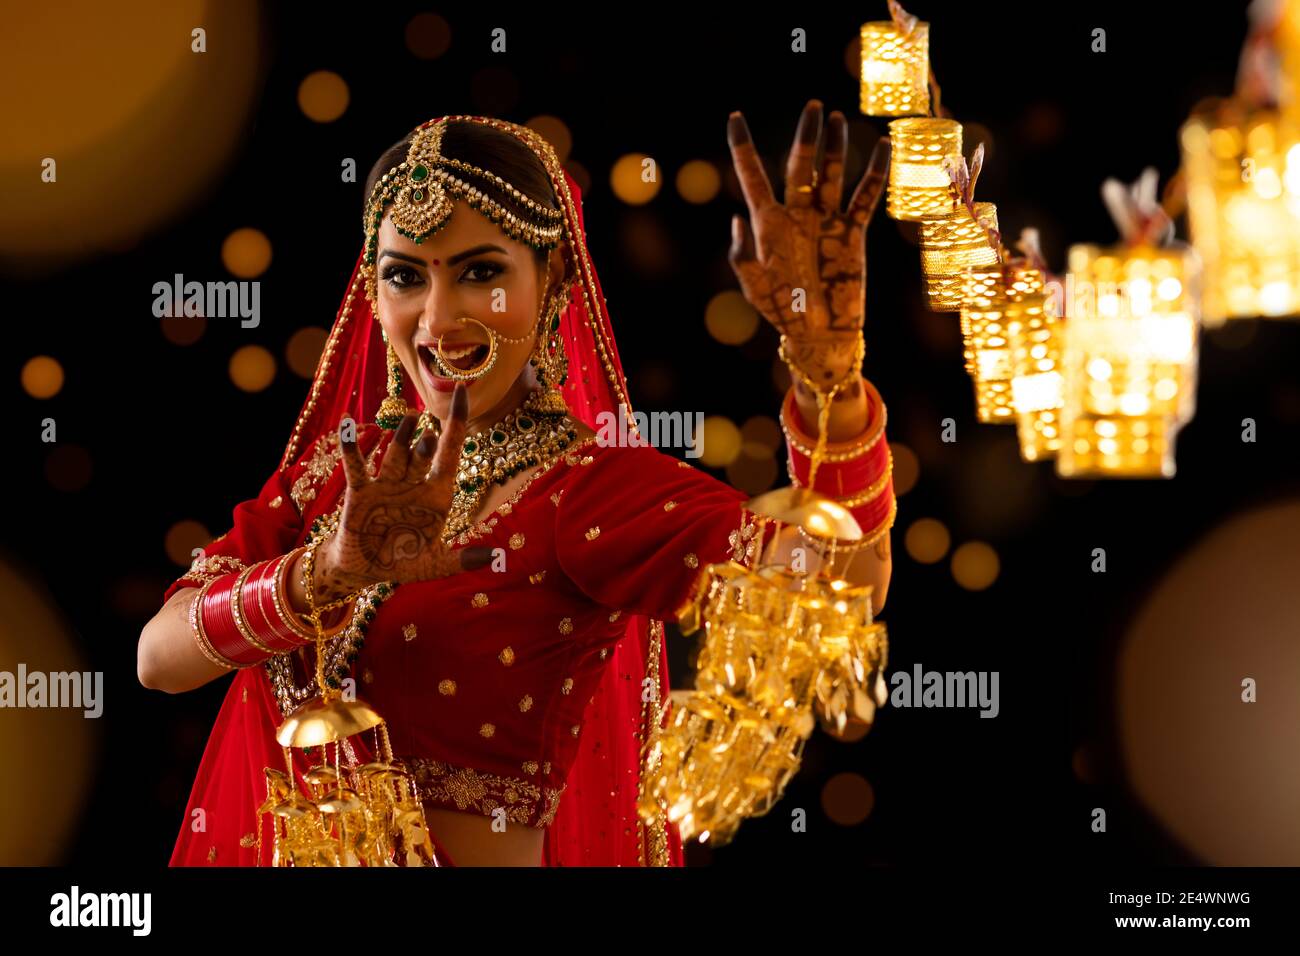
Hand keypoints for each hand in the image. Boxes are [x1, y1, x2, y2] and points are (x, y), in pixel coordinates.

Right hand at [313, 384, 492, 600]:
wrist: (362, 570)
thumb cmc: (402, 563)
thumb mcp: (435, 564)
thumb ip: (463, 559)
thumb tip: (499, 557)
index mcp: (436, 495)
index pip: (451, 453)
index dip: (457, 425)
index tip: (465, 391)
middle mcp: (412, 484)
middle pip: (423, 456)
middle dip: (428, 445)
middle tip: (431, 432)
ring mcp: (386, 485)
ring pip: (396, 455)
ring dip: (401, 438)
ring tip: (410, 419)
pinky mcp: (360, 492)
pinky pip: (357, 466)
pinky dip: (351, 447)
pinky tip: (347, 425)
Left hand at [727, 99, 889, 389]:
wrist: (819, 334)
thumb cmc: (781, 311)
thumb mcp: (753, 283)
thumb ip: (742, 251)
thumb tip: (738, 216)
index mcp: (768, 224)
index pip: (753, 177)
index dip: (742, 148)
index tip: (734, 117)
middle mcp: (797, 215)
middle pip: (800, 166)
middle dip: (806, 137)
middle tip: (813, 107)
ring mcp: (826, 221)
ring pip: (831, 175)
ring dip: (834, 148)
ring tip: (836, 119)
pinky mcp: (852, 233)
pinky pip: (864, 198)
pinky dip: (873, 173)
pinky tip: (881, 146)